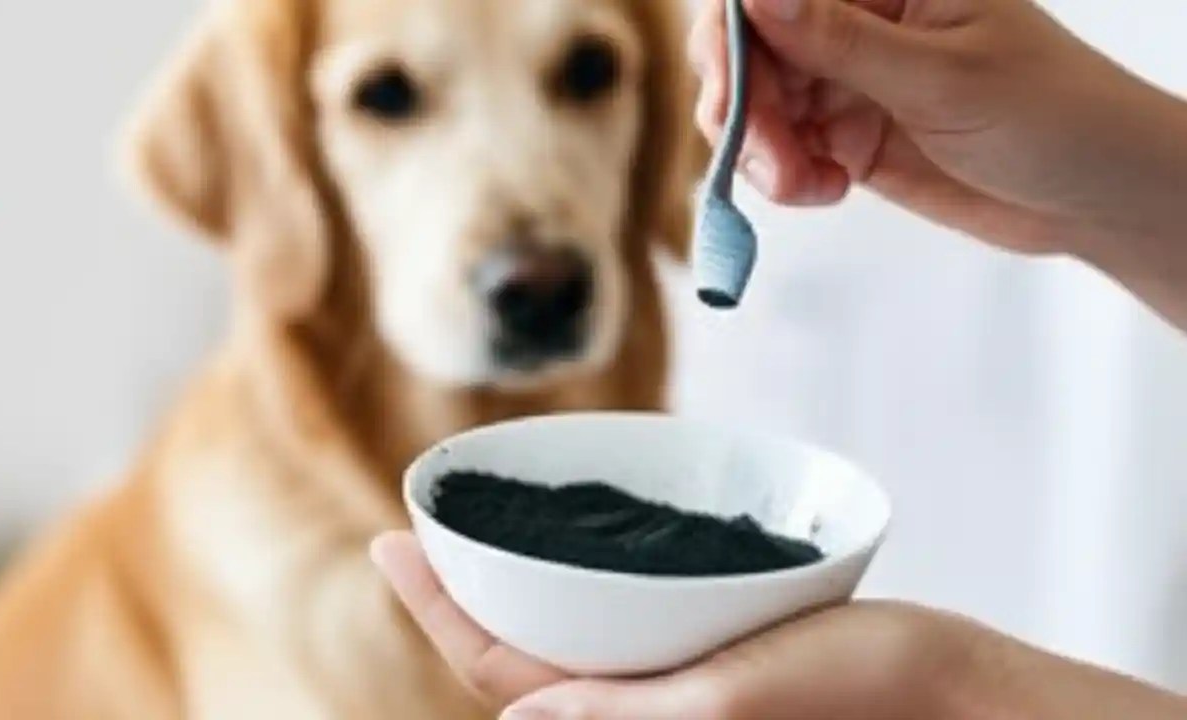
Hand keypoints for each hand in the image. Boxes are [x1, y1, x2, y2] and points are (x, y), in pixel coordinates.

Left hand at [371, 531, 1185, 719]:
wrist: (941, 683)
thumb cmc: (850, 694)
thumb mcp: (727, 704)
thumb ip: (625, 716)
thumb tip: (519, 718)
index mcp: (632, 718)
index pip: (500, 669)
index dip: (434, 609)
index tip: (387, 541)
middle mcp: (639, 697)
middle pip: (517, 648)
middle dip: (457, 593)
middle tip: (412, 526)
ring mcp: (668, 671)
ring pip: (562, 632)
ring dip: (510, 583)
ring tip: (470, 527)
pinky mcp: (704, 645)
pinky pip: (617, 616)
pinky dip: (577, 578)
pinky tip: (569, 539)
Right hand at [689, 0, 1186, 261]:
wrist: (1094, 196)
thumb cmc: (1051, 114)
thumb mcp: (942, 76)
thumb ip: (842, 40)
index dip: (737, 32)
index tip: (732, 85)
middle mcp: (860, 22)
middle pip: (752, 46)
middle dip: (743, 102)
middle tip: (763, 156)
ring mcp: (850, 80)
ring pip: (759, 104)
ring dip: (761, 150)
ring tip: (804, 186)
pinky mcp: (848, 136)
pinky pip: (783, 151)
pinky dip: (785, 176)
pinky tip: (824, 191)